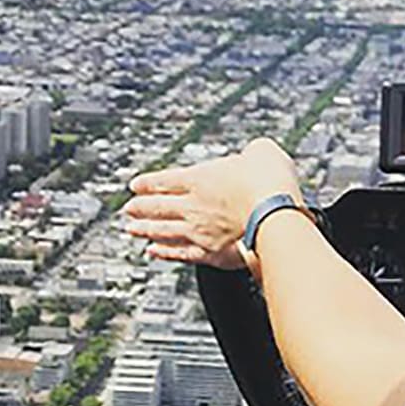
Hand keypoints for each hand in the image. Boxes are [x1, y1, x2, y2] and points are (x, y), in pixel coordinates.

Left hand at [123, 137, 302, 270]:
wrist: (277, 216)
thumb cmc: (270, 182)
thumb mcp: (262, 151)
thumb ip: (252, 151)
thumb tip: (255, 152)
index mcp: (200, 178)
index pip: (164, 180)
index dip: (147, 183)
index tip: (135, 185)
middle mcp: (193, 205)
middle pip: (158, 207)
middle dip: (140, 207)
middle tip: (128, 209)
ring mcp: (199, 231)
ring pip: (162, 231)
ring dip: (144, 230)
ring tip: (131, 230)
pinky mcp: (211, 253)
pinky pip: (180, 254)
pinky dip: (164, 253)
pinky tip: (154, 253)